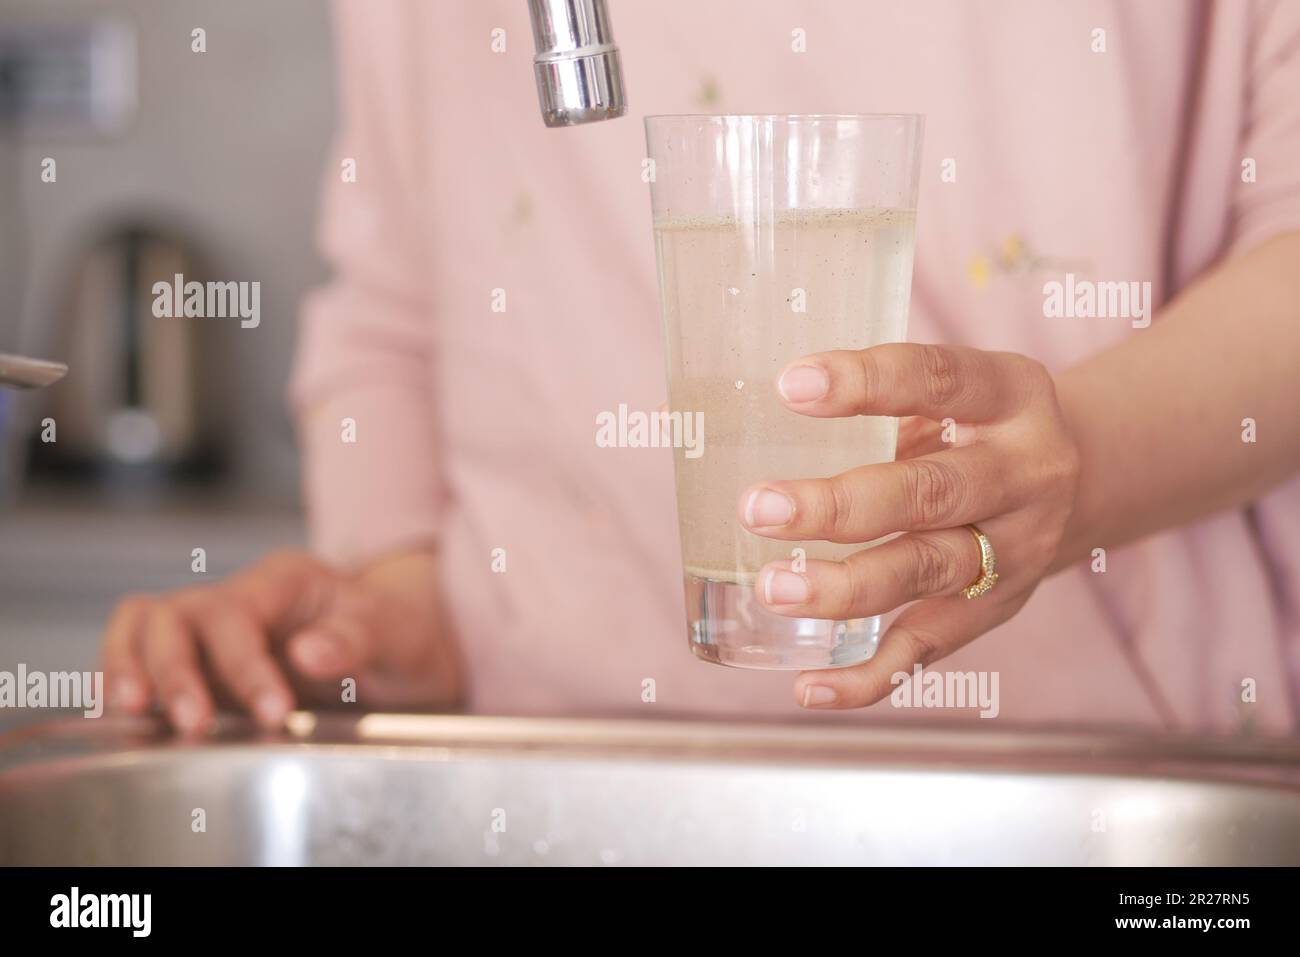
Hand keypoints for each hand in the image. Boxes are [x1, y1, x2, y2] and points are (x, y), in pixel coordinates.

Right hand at [101, 548, 462, 733]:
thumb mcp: (398, 633)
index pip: (238, 613)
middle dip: (177, 672)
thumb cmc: (401, 631)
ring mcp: (216, 632)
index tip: (273, 713)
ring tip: (133, 712)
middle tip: (195, 725)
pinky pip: (143, 657)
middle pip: (177, 615)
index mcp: (285, 580)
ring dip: (132, 667)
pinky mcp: (204, 666)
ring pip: (145, 627)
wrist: (406, 646)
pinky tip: (126, 714)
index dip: (244, 665)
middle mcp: (240, 599)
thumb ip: (356, 639)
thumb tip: (308, 652)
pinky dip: (125, 677)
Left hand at [737, 343, 1081, 708]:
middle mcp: (1023, 473)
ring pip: (926, 573)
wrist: (1075, 483)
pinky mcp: (992, 612)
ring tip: (772, 589)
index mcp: (1009, 393)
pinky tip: (808, 686)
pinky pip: (927, 650)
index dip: (867, 383)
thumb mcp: (949, 390)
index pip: (939, 379)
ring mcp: (1014, 549)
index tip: (789, 386)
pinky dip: (867, 677)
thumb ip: (867, 396)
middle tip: (757, 509)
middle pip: (929, 493)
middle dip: (839, 506)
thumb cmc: (970, 424)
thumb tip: (708, 405)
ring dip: (845, 588)